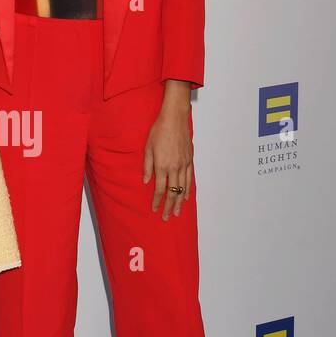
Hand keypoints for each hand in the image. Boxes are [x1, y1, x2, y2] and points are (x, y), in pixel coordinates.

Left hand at [143, 85, 192, 219]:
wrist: (175, 118)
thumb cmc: (159, 131)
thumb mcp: (147, 148)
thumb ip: (147, 166)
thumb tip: (146, 182)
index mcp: (162, 166)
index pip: (160, 189)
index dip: (157, 201)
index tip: (154, 209)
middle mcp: (174, 168)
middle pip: (172, 192)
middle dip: (169, 206)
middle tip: (166, 218)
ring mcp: (184, 164)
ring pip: (182, 188)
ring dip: (179, 202)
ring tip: (178, 213)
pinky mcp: (190, 160)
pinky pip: (190, 179)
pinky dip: (188, 190)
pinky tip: (186, 197)